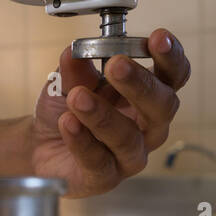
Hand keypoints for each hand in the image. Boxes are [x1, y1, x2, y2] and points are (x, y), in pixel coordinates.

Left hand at [25, 28, 188, 197]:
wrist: (41, 145)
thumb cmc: (69, 110)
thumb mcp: (70, 81)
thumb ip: (75, 67)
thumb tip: (76, 50)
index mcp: (149, 95)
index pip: (174, 75)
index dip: (170, 57)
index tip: (157, 38)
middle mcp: (149, 126)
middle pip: (162, 106)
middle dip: (141, 83)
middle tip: (117, 65)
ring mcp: (130, 154)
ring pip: (128, 137)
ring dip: (102, 114)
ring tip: (77, 96)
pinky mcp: (106, 177)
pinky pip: (98, 160)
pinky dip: (81, 140)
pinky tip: (67, 123)